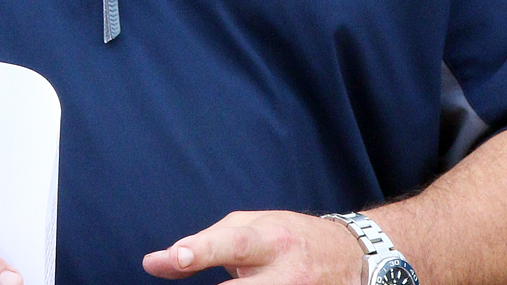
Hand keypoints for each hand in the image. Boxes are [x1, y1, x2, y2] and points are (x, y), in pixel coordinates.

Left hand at [142, 210, 363, 284]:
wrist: (350, 256)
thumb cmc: (287, 237)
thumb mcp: (249, 227)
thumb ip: (203, 244)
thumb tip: (156, 265)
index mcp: (269, 240)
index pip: (231, 243)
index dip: (201, 251)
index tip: (175, 258)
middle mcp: (286, 272)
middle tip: (179, 270)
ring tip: (232, 280)